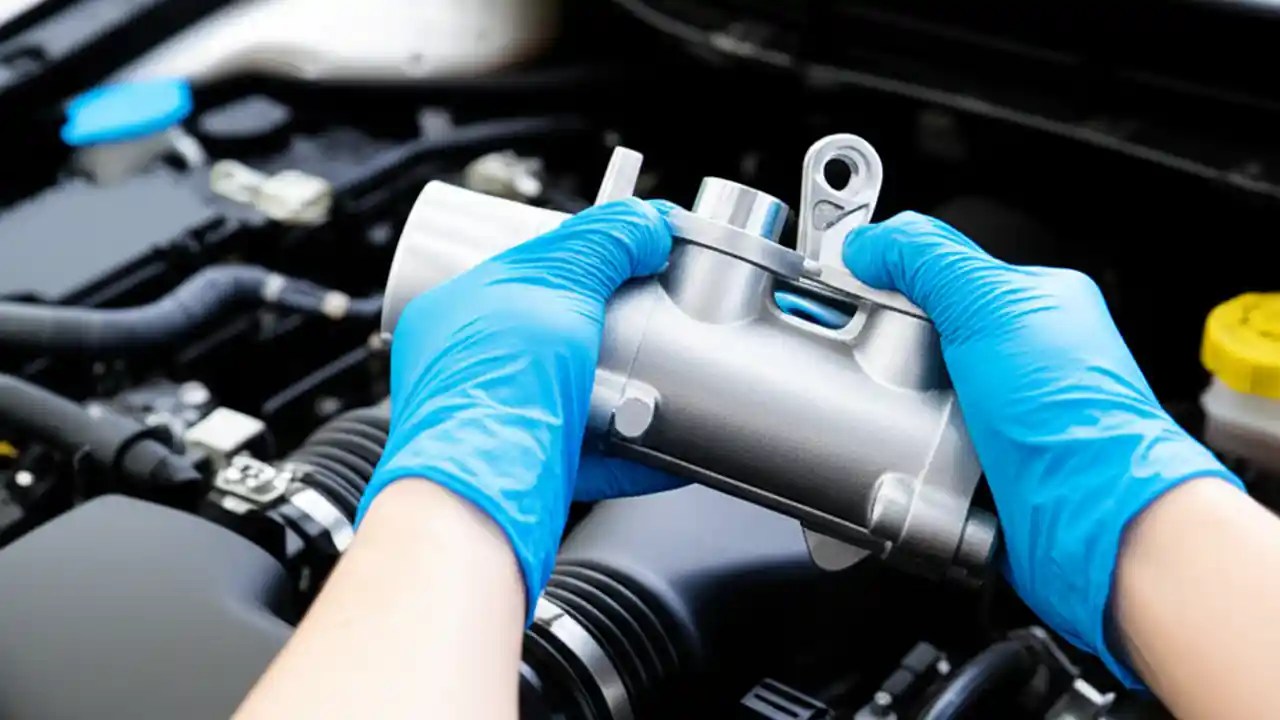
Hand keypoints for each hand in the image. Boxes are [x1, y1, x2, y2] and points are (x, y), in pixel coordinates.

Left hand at [358, 198, 681, 617]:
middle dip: (616, 322)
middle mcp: (476, 366)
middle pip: (563, 329)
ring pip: (583, 393)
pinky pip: (599, 451)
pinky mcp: (538, 470)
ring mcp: (506, 419)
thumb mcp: (555, 284)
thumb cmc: (491, 393)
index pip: (531, 264)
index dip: (588, 253)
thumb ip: (603, 242)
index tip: (636, 250)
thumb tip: (645, 223)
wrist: (484, 501)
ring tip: (670, 374)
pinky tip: (670, 439)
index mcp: (460, 312)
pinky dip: (638, 446)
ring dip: (630, 387)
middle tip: (659, 309)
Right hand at [843, 212, 1242, 685]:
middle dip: (885, 353)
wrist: (1095, 523)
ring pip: (916, 400)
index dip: (892, 281)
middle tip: (867, 363)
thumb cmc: (1072, 418)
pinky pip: (920, 453)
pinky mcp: (980, 472)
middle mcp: (1021, 359)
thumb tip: (870, 243)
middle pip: (921, 339)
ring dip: (892, 412)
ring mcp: (1001, 418)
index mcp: (1035, 305)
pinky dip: (904, 459)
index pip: (943, 275)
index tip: (848, 293)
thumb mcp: (991, 305)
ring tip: (883, 417)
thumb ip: (926, 259)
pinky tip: (899, 461)